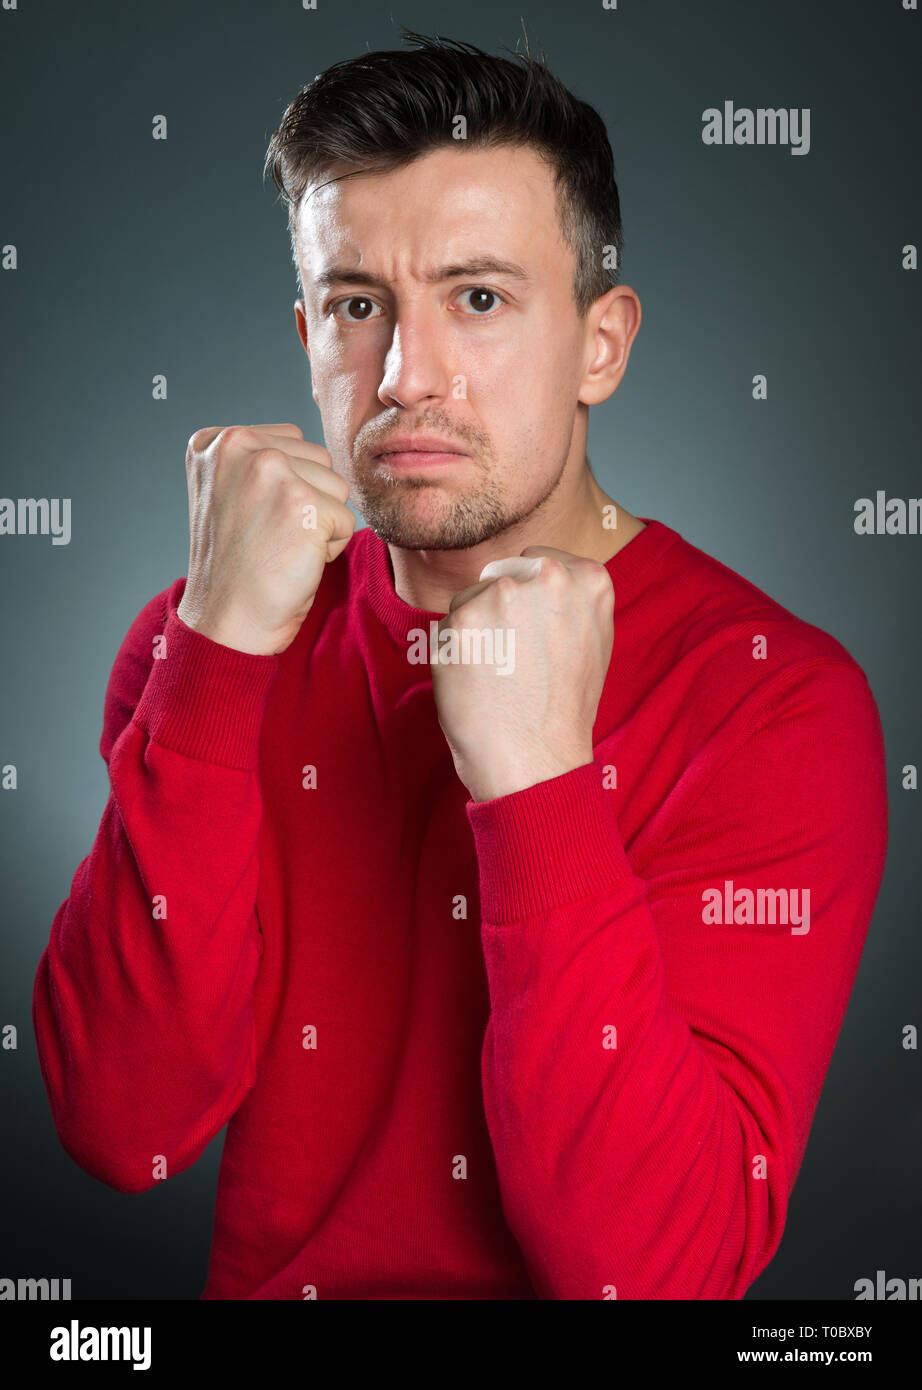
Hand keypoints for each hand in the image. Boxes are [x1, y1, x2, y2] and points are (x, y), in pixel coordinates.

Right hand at [176, 423, 354, 653]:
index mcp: (217, 441)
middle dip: (308, 502)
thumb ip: (259, 461)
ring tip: (280, 547)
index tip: (252, 519)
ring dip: (321, 523)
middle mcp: (238, 445)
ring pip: (337, 487)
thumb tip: (314, 450)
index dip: (287, 488)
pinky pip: (347, 521)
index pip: (292, 442)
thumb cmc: (236, 566)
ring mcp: (271, 471)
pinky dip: (330, 549)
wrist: (227, 621)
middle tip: (268, 537)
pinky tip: (293, 561)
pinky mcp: (303, 503)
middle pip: (319, 460)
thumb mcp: (231, 493)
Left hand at [430, 546, 614, 800]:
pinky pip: (447, 626)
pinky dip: (454, 652)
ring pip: (471, 600)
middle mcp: (547, 576)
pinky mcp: (461, 618)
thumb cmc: (564, 711)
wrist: (535, 762)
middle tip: (517, 662)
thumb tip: (546, 575)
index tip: (535, 637)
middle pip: (501, 577)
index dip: (529, 604)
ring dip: (476, 632)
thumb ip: (572, 599)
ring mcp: (502, 594)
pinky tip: (477, 681)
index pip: (537, 564)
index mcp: (588, 577)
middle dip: (500, 612)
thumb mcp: (594, 640)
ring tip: (499, 675)